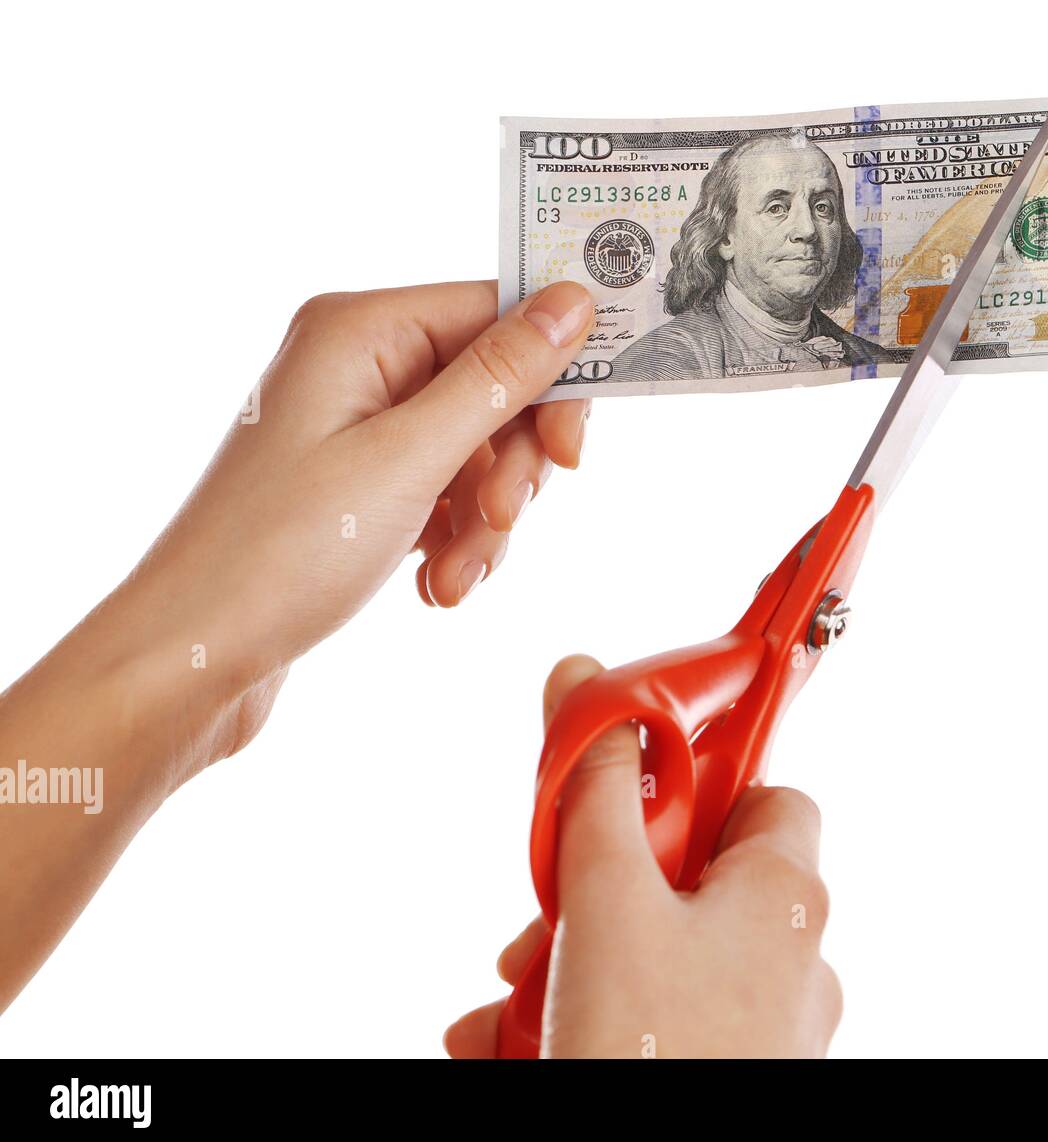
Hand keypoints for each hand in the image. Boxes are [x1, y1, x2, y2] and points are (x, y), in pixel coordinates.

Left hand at [100, 278, 593, 778]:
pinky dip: (456, 539)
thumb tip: (575, 301)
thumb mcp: (408, 459)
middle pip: (493, 387)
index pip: (495, 314)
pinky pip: (446, 491)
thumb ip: (499, 378)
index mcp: (358, 330)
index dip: (549, 378)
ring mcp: (357, 428)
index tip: (571, 452)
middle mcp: (357, 366)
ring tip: (453, 576)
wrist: (194, 657)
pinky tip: (435, 583)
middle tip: (503, 519)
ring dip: (484, 519)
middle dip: (510, 466)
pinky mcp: (360, 485)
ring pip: (477, 450)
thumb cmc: (277, 553)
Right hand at [445, 656, 841, 1058]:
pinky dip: (583, 1018)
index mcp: (784, 898)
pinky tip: (511, 1045)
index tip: (626, 785)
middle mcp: (789, 962)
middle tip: (540, 917)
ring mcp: (761, 1030)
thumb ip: (596, 787)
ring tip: (505, 1001)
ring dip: (569, 963)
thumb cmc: (650, 1056)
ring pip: (655, 956)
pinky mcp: (721, 1073)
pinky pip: (651, 1021)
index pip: (768, 793)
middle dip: (595, 890)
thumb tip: (586, 681)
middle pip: (689, 878)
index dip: (697, 780)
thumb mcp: (604, 900)